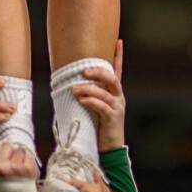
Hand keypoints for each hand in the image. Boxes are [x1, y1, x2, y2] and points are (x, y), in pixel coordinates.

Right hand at [0, 140, 38, 183]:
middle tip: (6, 163)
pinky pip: (27, 155)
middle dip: (5, 152)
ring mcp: (16, 168)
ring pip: (17, 148)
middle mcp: (2, 168)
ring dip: (17, 156)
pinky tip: (23, 170)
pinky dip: (26, 160)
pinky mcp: (29, 170)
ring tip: (15, 167)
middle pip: (4, 144)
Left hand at [70, 37, 125, 151]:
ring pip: (105, 93)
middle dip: (98, 72)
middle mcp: (119, 98)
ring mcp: (117, 108)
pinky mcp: (113, 119)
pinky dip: (91, 101)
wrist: (109, 150)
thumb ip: (90, 95)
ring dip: (88, 89)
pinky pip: (102, 107)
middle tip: (84, 70)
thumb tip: (72, 83)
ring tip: (74, 89)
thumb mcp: (95, 107)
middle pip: (112, 78)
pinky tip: (81, 100)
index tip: (119, 41)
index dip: (119, 56)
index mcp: (115, 93)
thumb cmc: (99, 127)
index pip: (118, 70)